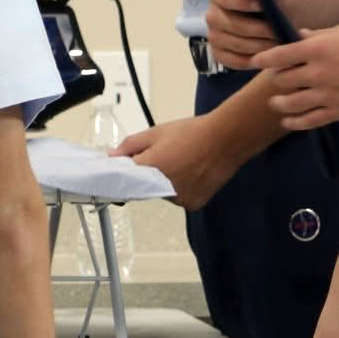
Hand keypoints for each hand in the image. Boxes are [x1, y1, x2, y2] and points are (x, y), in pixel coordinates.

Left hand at [111, 114, 233, 209]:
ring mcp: (178, 200)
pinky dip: (181, 187)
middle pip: (145, 185)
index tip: (122, 170)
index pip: (125, 180)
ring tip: (182, 161)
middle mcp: (162, 189)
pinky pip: (179, 197)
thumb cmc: (192, 133)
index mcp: (149, 169)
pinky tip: (192, 171)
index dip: (123, 174)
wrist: (225, 139)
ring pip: (163, 192)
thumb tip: (113, 156)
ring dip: (166, 181)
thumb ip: (130, 146)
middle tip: (164, 155)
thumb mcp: (155, 133)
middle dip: (149, 173)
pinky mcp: (192, 204)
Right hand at [204, 0, 288, 67]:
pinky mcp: (220, 55)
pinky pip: (235, 61)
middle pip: (232, 25)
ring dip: (260, 46)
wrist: (276, 21)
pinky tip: (268, 55)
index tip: (263, 5)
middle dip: (257, 29)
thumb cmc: (273, 3)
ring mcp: (214, 36)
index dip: (242, 2)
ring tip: (278, 44)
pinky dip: (253, 59)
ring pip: (237, 44)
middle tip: (277, 32)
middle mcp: (212, 15)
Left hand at [248, 24, 338, 130]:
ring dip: (279, 102)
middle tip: (276, 77)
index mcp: (317, 48)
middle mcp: (317, 72)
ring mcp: (327, 94)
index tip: (255, 61)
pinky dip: (295, 122)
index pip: (278, 55)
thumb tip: (298, 36)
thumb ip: (316, 35)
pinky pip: (309, 121)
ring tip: (275, 101)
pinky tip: (287, 121)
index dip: (262, 59)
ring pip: (290, 102)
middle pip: (283, 79)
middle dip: (276, 78)